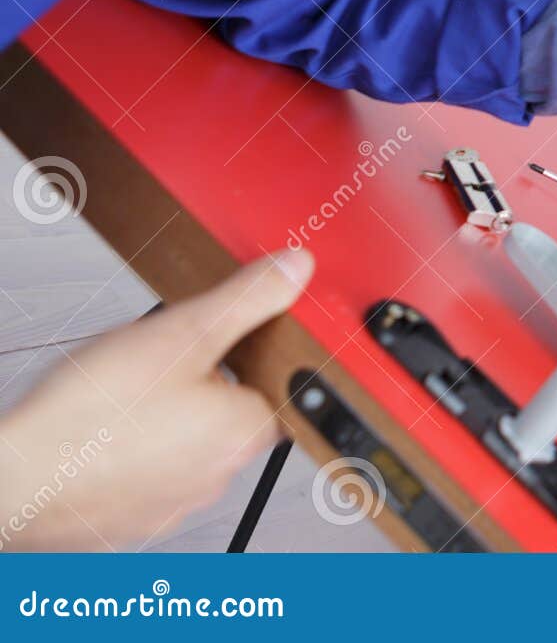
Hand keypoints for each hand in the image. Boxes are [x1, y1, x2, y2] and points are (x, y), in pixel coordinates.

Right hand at [0, 250, 312, 549]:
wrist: (16, 479)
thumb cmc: (91, 414)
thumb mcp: (182, 331)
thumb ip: (247, 298)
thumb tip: (294, 271)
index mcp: (246, 430)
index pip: (279, 390)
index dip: (254, 359)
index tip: (227, 345)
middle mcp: (220, 474)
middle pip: (232, 416)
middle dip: (205, 385)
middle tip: (163, 363)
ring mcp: (175, 502)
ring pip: (187, 445)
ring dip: (168, 419)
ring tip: (127, 395)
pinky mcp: (133, 519)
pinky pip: (147, 475)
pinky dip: (133, 452)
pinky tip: (106, 429)